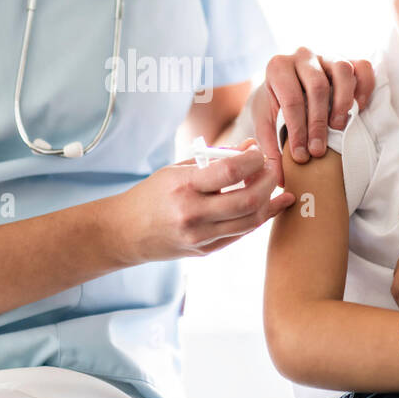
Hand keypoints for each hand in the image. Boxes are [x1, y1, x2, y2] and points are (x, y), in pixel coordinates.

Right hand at [111, 138, 296, 263]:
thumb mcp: (176, 170)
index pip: (229, 171)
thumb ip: (214, 159)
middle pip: (247, 200)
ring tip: (273, 187)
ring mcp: (199, 236)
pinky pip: (240, 234)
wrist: (125, 232)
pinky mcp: (204, 250)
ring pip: (250, 221)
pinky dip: (257, 218)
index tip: (258, 153)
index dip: (252, 160)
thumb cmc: (151, 195)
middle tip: (273, 169)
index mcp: (183, 187)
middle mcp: (192, 214)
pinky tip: (268, 206)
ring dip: (268, 202)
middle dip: (268, 181)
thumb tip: (249, 146)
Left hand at [249, 47, 375, 188]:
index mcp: (278, 67)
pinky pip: (363, 67)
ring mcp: (326, 55)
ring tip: (338, 128)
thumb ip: (270, 148)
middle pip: (318, 87)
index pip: (291, 100)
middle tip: (318, 151)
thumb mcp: (264, 123)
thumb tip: (280, 179)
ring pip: (343, 71)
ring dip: (343, 102)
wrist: (283, 84)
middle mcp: (302, 55)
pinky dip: (364, 87)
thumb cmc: (274, 104)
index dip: (298, 130)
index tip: (301, 156)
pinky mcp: (346, 59)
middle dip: (319, 123)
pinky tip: (358, 108)